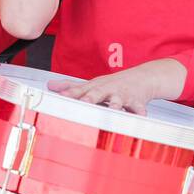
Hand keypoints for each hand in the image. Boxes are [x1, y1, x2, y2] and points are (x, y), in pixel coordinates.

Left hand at [55, 59, 186, 113]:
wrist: (143, 77)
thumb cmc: (114, 83)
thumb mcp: (93, 84)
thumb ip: (72, 87)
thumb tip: (50, 85)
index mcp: (96, 86)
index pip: (81, 90)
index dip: (71, 93)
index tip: (61, 97)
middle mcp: (108, 89)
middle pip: (98, 93)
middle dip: (91, 98)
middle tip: (84, 103)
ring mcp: (122, 94)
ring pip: (119, 100)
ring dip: (116, 105)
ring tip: (114, 109)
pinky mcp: (137, 101)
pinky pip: (138, 107)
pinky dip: (140, 112)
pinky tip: (141, 116)